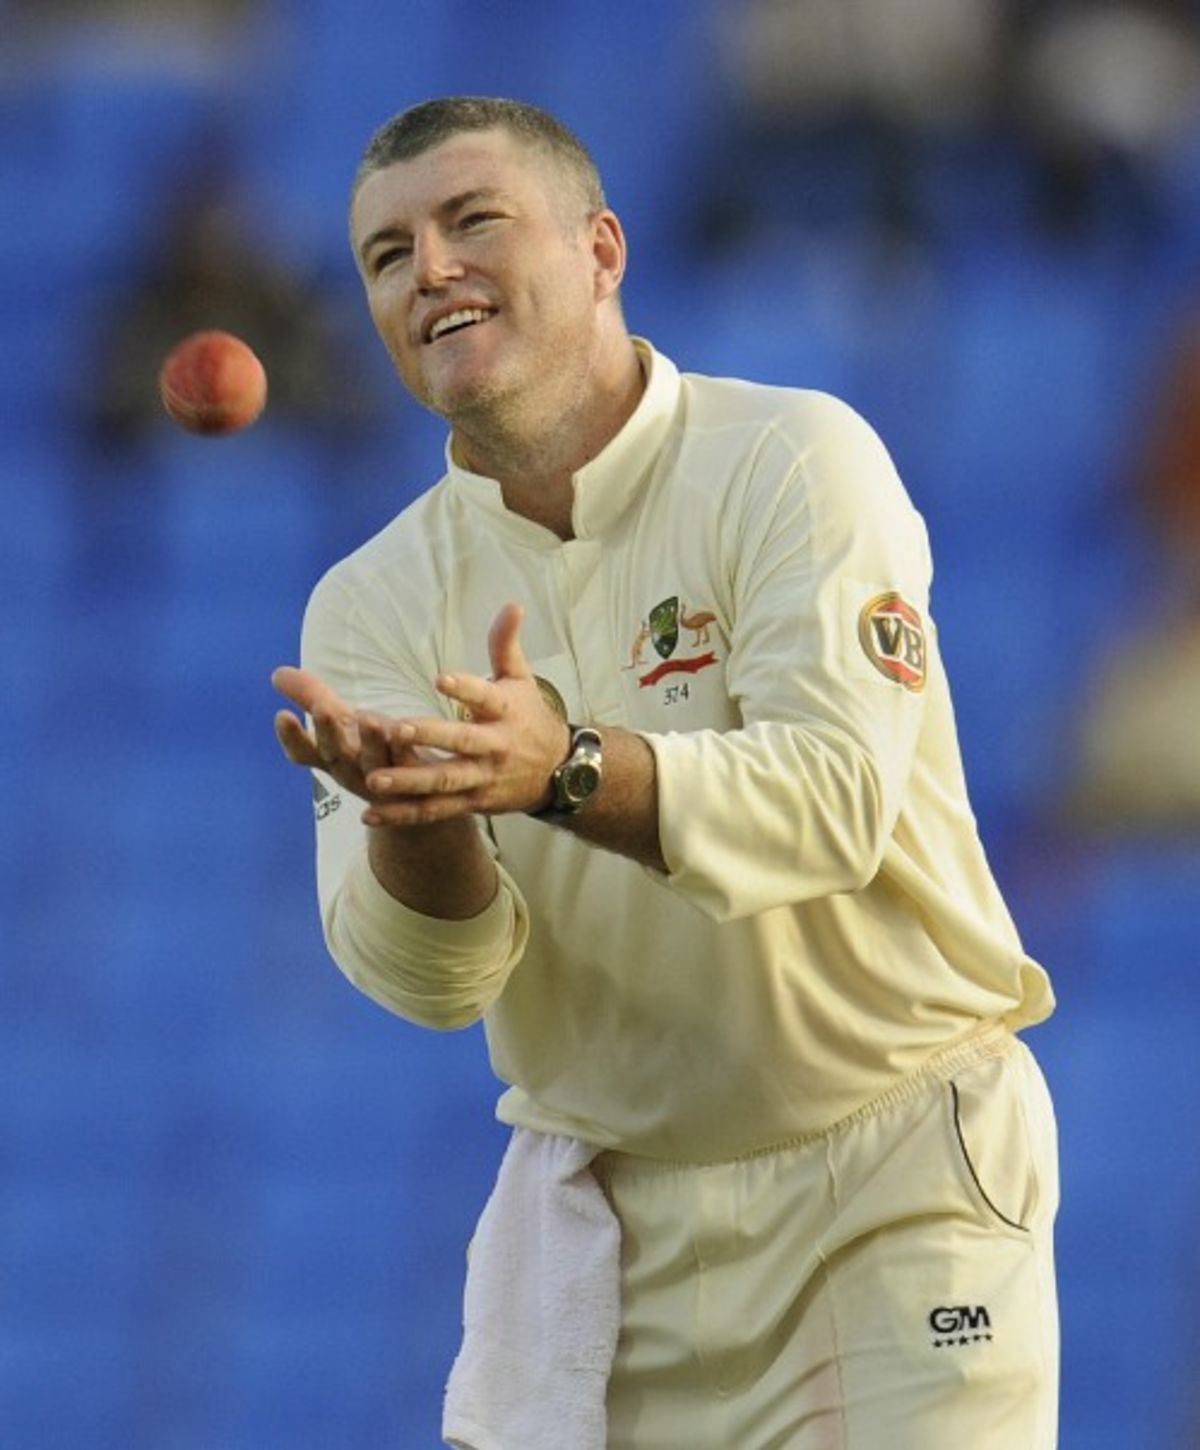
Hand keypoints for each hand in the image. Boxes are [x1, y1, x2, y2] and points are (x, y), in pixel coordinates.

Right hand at [271, 667, 420, 806]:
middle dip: (328, 732)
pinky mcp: (414, 778)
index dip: (292, 737)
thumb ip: (312, 697)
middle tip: (322, 708)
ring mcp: (383, 779)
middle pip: (336, 755)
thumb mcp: (341, 720)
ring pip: (374, 763)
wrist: (418, 789)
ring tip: (369, 720)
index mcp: (331, 756)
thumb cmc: (373, 747)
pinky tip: (404, 731)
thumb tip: (277, 674)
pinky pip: (409, 764)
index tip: (281, 715)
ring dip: (370, 743)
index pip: (303, 752)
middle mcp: (353, 771)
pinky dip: (405, 749)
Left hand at [358, 603, 570, 824]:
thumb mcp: (522, 679)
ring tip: (374, 780)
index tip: (440, 678)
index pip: (486, 697)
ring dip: (409, 782)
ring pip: (444, 782)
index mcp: (505, 711)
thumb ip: (506, 645)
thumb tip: (513, 605)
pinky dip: (404, 814)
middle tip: (396, 729)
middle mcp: (494, 747)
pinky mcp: (472, 803)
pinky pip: (435, 810)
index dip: (465, 688)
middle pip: (461, 743)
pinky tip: (370, 813)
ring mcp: (482, 778)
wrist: (558, 773)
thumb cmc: (530, 718)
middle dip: (429, 738)